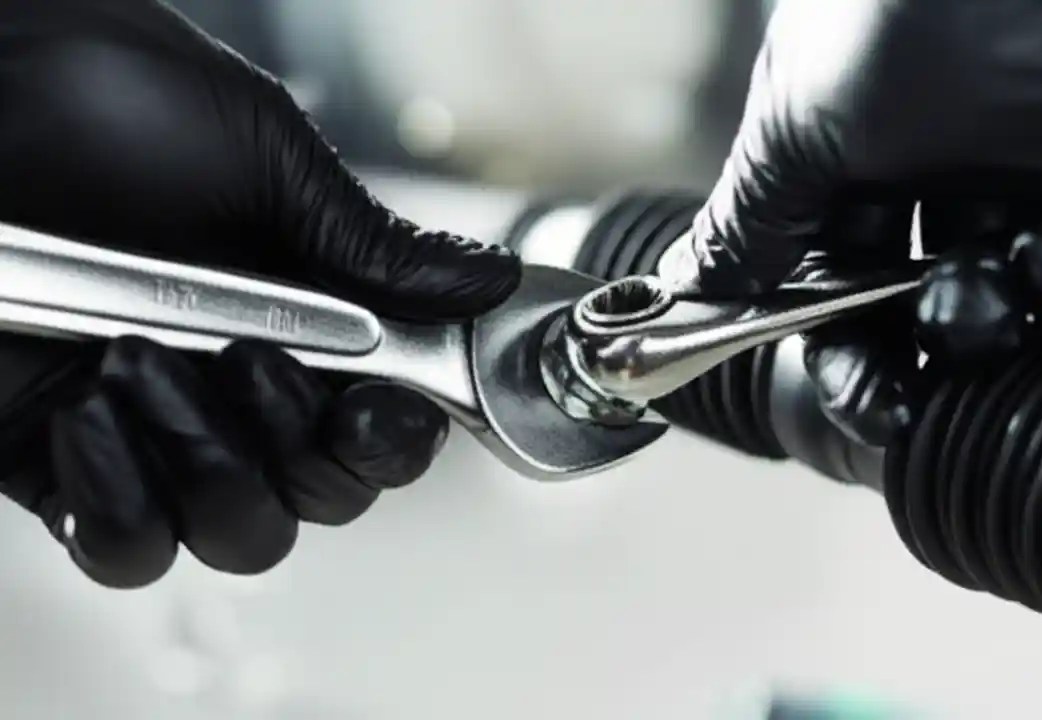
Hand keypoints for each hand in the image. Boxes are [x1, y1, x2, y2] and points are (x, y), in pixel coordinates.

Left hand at [0, 0, 520, 587]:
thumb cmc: (114, 100)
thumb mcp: (270, 160)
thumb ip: (375, 245)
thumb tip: (486, 280)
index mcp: (308, 323)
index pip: (380, 430)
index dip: (392, 441)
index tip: (374, 409)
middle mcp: (239, 388)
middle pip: (319, 500)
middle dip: (298, 448)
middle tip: (252, 360)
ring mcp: (155, 430)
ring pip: (235, 534)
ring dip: (210, 463)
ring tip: (143, 361)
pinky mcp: (61, 460)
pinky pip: (120, 544)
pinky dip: (118, 502)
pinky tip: (89, 410)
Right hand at [661, 0, 1041, 445]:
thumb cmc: (921, 1)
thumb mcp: (806, 114)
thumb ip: (752, 214)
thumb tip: (688, 285)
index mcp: (863, 158)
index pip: (848, 290)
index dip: (860, 357)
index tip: (879, 405)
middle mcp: (953, 166)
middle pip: (952, 304)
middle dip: (964, 334)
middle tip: (976, 324)